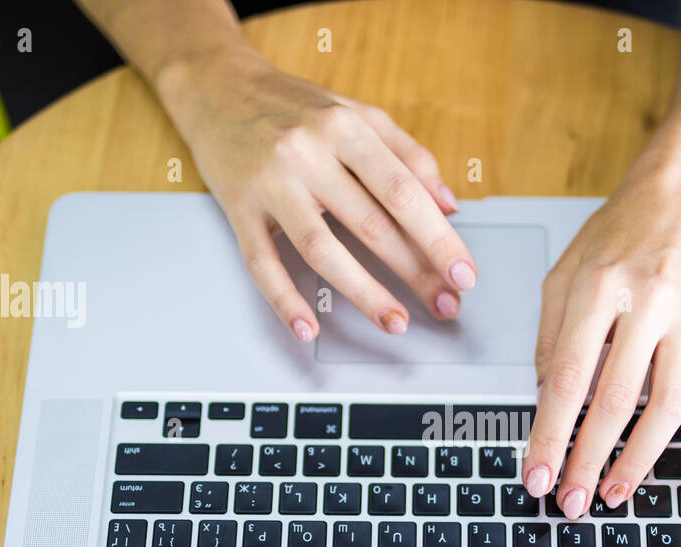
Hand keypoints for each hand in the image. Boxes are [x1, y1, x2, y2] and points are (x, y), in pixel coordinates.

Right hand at [157, 47, 476, 340]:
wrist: (216, 85)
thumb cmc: (294, 106)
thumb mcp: (357, 115)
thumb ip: (408, 156)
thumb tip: (449, 206)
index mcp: (345, 129)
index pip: (404, 192)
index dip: (439, 238)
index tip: (464, 272)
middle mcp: (308, 153)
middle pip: (371, 224)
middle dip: (415, 271)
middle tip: (445, 303)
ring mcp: (271, 183)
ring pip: (321, 249)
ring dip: (363, 292)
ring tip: (394, 320)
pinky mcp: (237, 208)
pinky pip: (262, 263)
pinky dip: (285, 300)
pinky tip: (308, 328)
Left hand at [522, 154, 680, 517]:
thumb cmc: (619, 230)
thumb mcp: (564, 271)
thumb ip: (550, 335)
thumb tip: (545, 401)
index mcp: (597, 289)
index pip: (566, 379)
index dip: (549, 435)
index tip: (535, 475)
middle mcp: (647, 304)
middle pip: (615, 401)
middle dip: (587, 460)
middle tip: (570, 502)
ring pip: (669, 405)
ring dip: (641, 460)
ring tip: (614, 491)